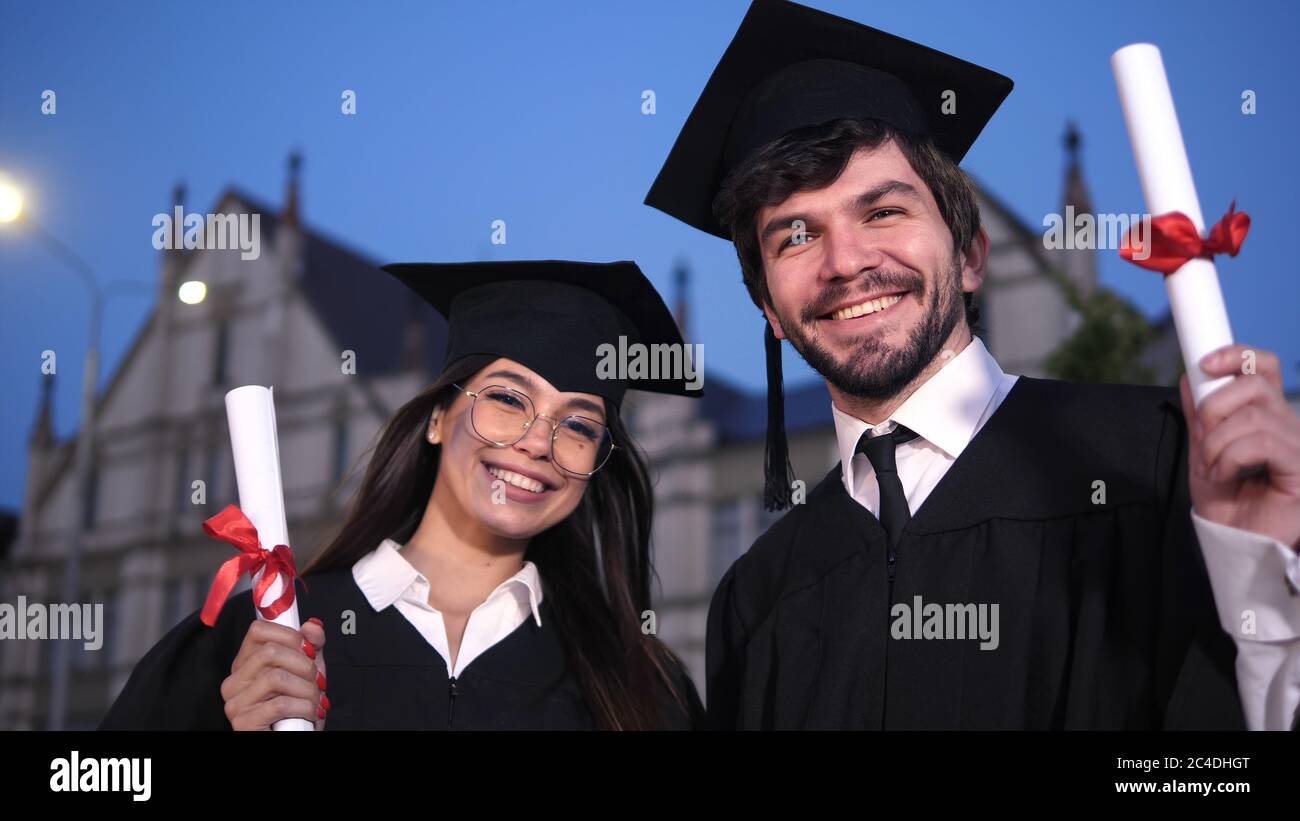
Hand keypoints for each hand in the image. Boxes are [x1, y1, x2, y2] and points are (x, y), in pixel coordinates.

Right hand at [221, 616, 327, 729]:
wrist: (299, 735)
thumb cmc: (300, 708)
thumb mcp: (309, 671)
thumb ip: (312, 646)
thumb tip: (312, 626)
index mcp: (246, 664)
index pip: (258, 630)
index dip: (289, 635)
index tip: (308, 649)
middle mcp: (235, 681)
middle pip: (269, 652)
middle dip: (304, 665)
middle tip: (316, 680)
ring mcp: (235, 702)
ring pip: (276, 677)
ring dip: (307, 689)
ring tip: (314, 700)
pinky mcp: (243, 723)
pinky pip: (280, 704)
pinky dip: (304, 708)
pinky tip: (310, 713)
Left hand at [1181, 344, 1299, 550]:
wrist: (1237, 547)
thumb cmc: (1228, 507)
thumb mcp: (1203, 455)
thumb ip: (1200, 418)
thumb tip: (1189, 377)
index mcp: (1268, 417)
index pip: (1264, 367)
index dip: (1237, 354)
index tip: (1204, 364)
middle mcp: (1289, 426)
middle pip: (1255, 384)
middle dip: (1214, 407)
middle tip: (1203, 437)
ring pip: (1254, 416)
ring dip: (1218, 443)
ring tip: (1214, 468)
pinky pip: (1263, 443)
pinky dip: (1231, 457)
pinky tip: (1225, 476)